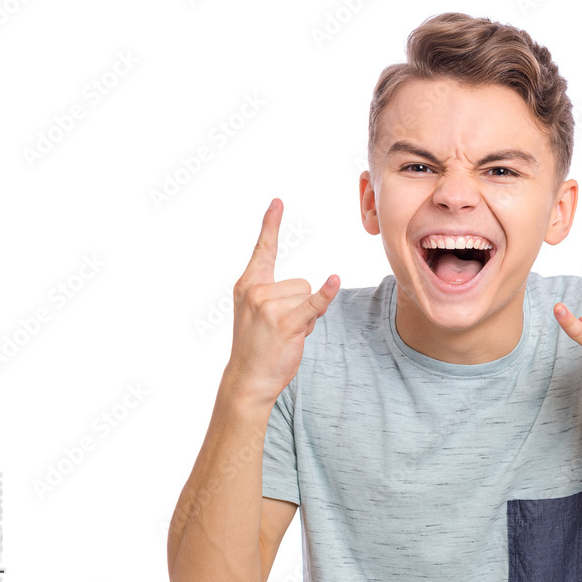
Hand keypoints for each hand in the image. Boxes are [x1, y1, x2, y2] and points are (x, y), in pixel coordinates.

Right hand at [225, 198, 339, 406]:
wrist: (248, 379)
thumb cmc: (257, 347)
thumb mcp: (257, 314)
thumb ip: (277, 295)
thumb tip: (316, 289)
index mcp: (247, 285)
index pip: (263, 250)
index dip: (271, 225)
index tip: (278, 202)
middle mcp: (255, 291)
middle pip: (300, 282)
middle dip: (299, 306)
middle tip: (281, 328)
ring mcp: (269, 306)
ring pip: (307, 296)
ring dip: (306, 317)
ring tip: (285, 335)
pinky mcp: (286, 322)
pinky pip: (313, 303)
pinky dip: (325, 295)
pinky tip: (334, 281)